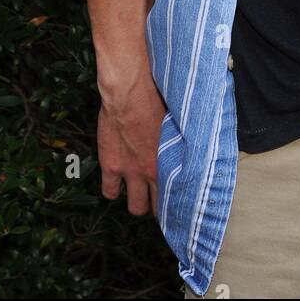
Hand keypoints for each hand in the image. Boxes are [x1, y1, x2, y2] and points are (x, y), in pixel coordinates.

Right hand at [96, 69, 167, 216]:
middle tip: (157, 198)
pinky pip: (109, 192)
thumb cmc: (157, 101)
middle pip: (157, 206)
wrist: (130, 94)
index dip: (176, 201)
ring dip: (137, 201)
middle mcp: (152, 172)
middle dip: (158, 205)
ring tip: (138, 193)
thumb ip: (179, 143)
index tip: (176, 200)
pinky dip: (112, 190)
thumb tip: (190, 147)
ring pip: (135, 206)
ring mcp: (130, 171)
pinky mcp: (111, 166)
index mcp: (171, 161)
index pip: (177, 195)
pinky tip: (116, 183)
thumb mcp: (175, 124)